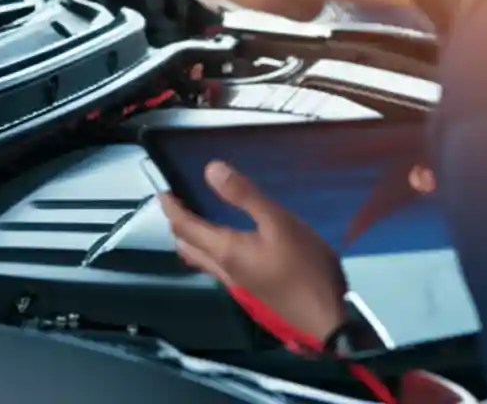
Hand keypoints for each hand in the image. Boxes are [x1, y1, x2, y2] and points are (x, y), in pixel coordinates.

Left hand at [159, 160, 346, 340]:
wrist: (324, 318)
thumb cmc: (304, 267)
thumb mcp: (278, 223)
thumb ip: (245, 196)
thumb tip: (211, 169)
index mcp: (225, 250)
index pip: (185, 227)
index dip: (171, 208)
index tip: (162, 192)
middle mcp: (223, 269)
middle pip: (188, 246)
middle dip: (178, 223)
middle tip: (179, 202)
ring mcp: (236, 283)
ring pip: (201, 259)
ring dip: (193, 238)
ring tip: (200, 217)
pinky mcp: (250, 290)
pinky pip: (217, 266)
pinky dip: (211, 249)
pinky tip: (230, 240)